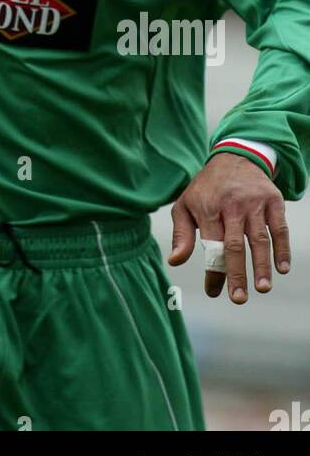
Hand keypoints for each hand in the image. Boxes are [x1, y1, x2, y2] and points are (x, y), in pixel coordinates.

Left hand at [168, 153, 290, 303]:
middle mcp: (231, 205)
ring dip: (262, 265)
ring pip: (258, 238)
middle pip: (233, 244)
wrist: (235, 157)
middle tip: (238, 299)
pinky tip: (282, 268)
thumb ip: (181, 234)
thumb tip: (174, 261)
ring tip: (262, 288)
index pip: (210, 245)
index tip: (214, 292)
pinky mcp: (273, 200)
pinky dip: (282, 248)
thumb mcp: (186, 205)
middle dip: (236, 273)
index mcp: (207, 208)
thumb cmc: (206, 189)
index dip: (212, 271)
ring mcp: (253, 203)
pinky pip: (279, 228)